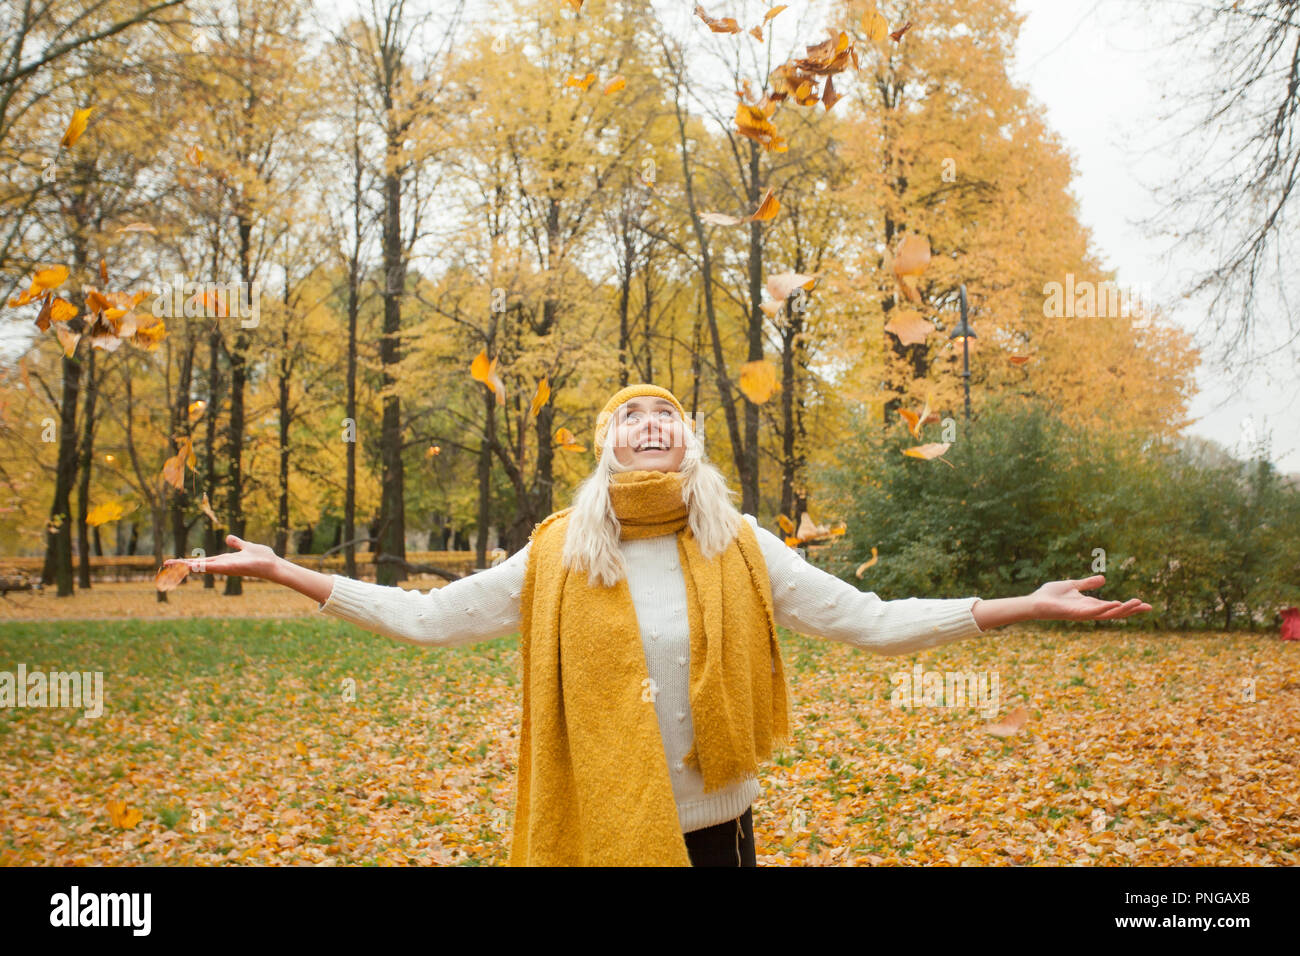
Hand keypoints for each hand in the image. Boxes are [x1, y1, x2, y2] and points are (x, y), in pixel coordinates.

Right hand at [164, 535, 279, 580]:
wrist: (274, 564)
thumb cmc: (262, 558)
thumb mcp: (246, 546)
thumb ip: (237, 543)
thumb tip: (228, 538)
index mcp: (224, 560)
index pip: (202, 561)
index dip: (187, 561)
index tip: (173, 561)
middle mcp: (223, 565)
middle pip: (199, 564)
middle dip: (182, 564)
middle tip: (166, 563)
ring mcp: (227, 567)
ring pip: (205, 566)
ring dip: (190, 565)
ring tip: (174, 564)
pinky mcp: (234, 567)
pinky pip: (218, 567)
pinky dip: (206, 566)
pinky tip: (196, 566)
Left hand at [1029, 575, 1150, 621]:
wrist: (1034, 601)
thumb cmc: (1050, 595)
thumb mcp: (1073, 585)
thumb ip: (1087, 583)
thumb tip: (1104, 579)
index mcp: (1090, 604)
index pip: (1114, 607)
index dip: (1129, 606)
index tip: (1145, 604)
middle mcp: (1089, 611)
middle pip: (1115, 612)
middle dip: (1132, 610)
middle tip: (1149, 607)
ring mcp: (1083, 614)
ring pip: (1107, 613)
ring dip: (1123, 609)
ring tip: (1137, 603)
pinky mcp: (1074, 614)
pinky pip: (1092, 612)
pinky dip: (1104, 608)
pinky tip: (1115, 604)